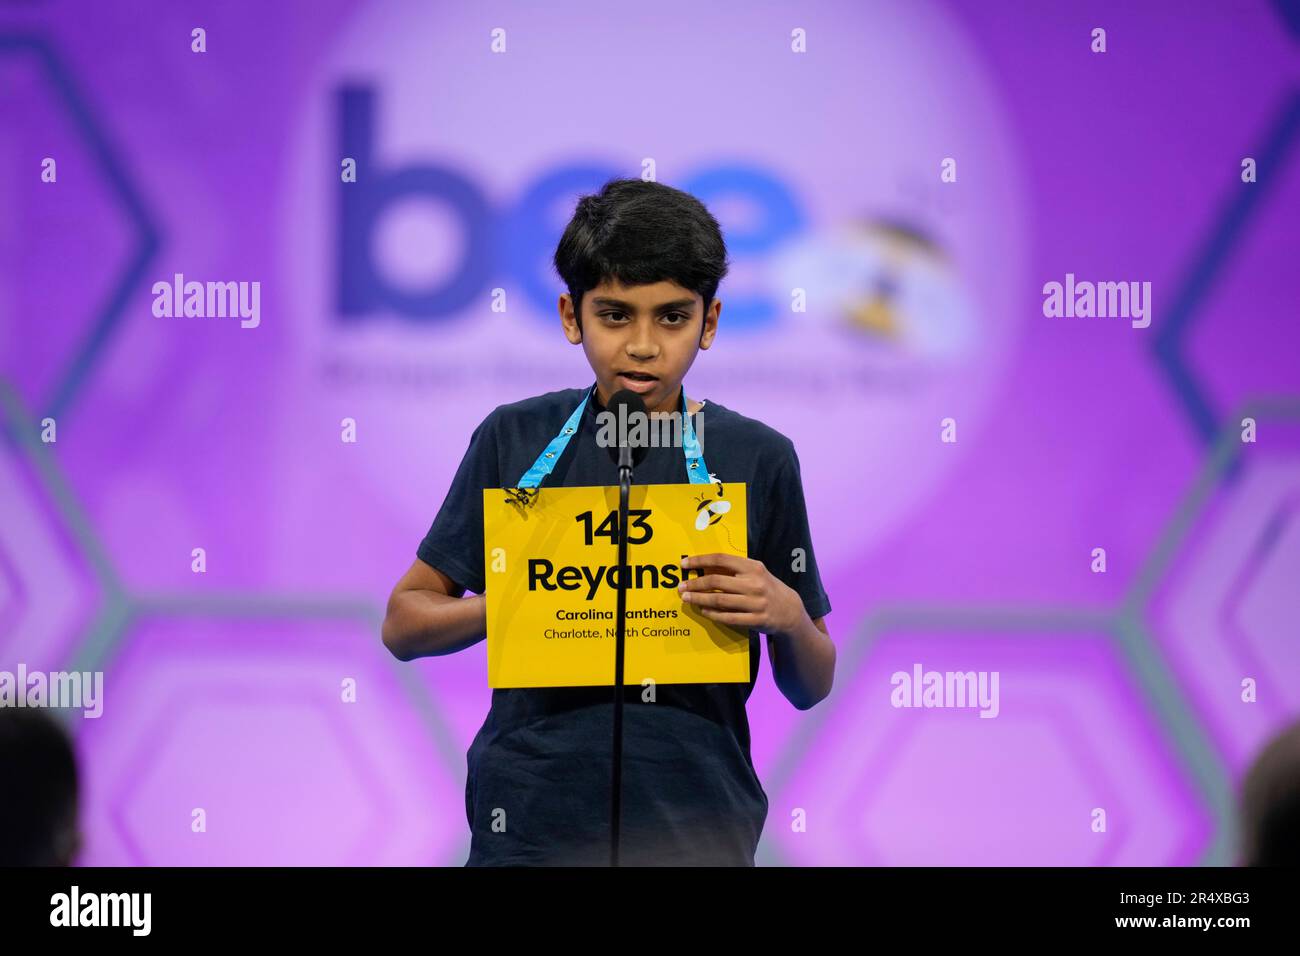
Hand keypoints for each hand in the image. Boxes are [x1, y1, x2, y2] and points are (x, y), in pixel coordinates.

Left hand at [677, 552, 803, 635]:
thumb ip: (734, 569)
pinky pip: (729, 617)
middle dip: (695, 584)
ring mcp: (756, 603)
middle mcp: (755, 584)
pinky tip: (703, 611)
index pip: (722, 559)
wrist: (790, 610)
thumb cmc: (766, 588)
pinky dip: (713, 614)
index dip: (700, 560)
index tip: (684, 564)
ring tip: (687, 598)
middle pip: (717, 581)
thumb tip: (703, 567)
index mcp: (753, 567)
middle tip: (681, 587)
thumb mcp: (755, 573)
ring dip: (700, 599)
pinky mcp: (756, 620)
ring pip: (720, 600)